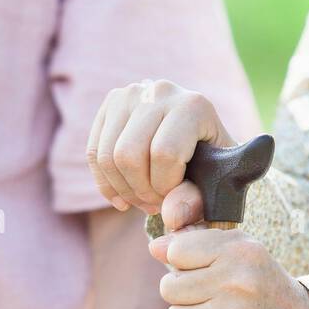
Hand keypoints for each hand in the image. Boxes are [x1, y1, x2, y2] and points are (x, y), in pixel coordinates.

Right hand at [86, 79, 232, 213]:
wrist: (200, 142)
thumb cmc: (211, 167)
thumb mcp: (214, 185)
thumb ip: (196, 202)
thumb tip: (170, 217)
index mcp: (193, 106)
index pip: (164, 153)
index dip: (165, 187)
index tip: (175, 198)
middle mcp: (159, 92)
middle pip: (128, 155)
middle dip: (140, 191)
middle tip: (157, 204)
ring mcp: (130, 94)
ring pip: (107, 156)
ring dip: (123, 190)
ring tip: (144, 200)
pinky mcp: (110, 105)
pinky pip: (94, 153)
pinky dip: (106, 183)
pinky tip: (124, 198)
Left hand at [150, 227, 308, 308]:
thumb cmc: (265, 287)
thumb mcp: (242, 253)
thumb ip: (197, 244)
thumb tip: (154, 247)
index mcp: (240, 250)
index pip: (177, 251)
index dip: (182, 264)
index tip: (202, 272)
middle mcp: (237, 280)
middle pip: (169, 287)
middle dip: (182, 296)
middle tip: (208, 300)